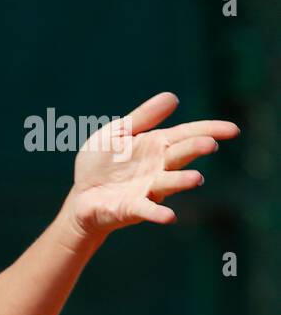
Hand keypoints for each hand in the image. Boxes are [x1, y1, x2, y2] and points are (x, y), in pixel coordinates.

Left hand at [66, 92, 238, 239]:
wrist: (80, 195)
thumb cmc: (102, 163)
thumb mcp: (117, 133)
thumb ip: (142, 118)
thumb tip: (172, 97)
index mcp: (156, 146)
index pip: (187, 134)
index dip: (210, 131)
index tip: (233, 130)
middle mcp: (158, 168)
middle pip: (180, 156)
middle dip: (194, 150)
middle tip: (210, 144)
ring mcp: (147, 189)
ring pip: (168, 183)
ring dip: (182, 181)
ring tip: (196, 179)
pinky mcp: (131, 208)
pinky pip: (146, 210)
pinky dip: (157, 213)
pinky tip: (169, 217)